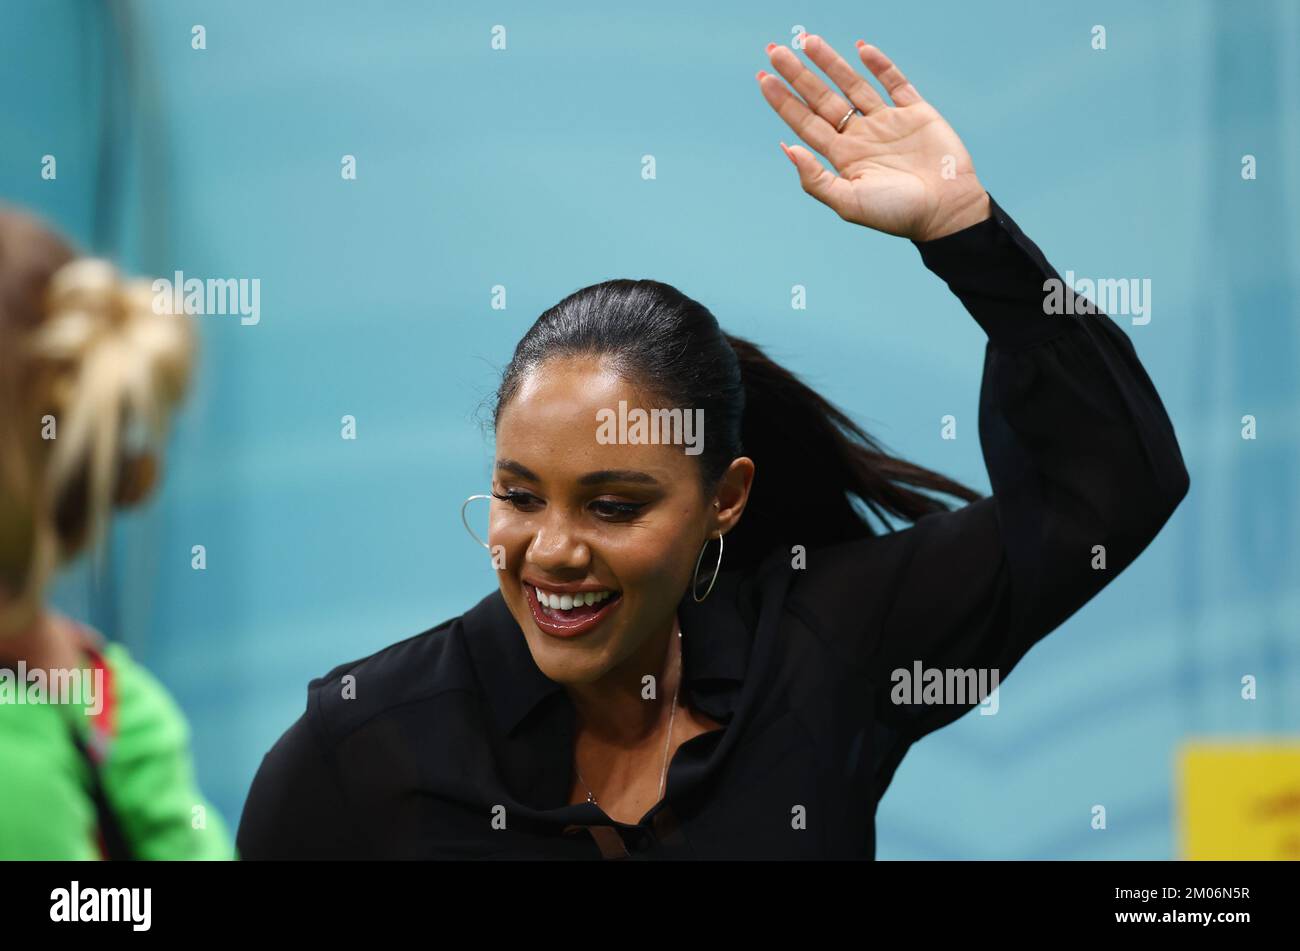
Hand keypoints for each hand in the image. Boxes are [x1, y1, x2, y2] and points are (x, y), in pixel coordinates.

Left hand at [757, 34, 989, 241]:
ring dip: (831, 63)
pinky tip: (861, 49)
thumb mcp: (849, 202)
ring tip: (807, 40)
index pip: (805, 122)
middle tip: (775, 50)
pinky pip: (895, 82)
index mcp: (843, 157)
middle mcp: (861, 136)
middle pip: (822, 99)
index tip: (763, 78)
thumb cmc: (896, 214)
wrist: (945, 210)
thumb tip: (787, 147)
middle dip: (799, 75)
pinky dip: (880, 65)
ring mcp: (887, 122)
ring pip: (853, 85)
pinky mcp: (916, 112)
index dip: (784, 101)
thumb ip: (816, 178)